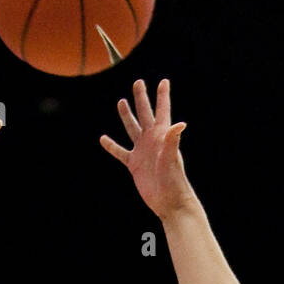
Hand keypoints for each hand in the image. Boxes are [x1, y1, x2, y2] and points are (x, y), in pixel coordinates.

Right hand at [100, 79, 195, 219]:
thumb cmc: (174, 180)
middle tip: (138, 82)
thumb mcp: (171, 158)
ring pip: (132, 128)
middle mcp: (152, 140)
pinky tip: (103, 139)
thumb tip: (180, 124)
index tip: (164, 81)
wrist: (168, 201)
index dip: (162, 96)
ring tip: (121, 102)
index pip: (162, 110)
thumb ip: (172, 140)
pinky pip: (120, 152)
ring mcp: (142, 151)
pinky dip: (111, 146)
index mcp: (162, 135)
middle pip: (145, 114)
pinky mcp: (134, 164)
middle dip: (141, 98)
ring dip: (126, 116)